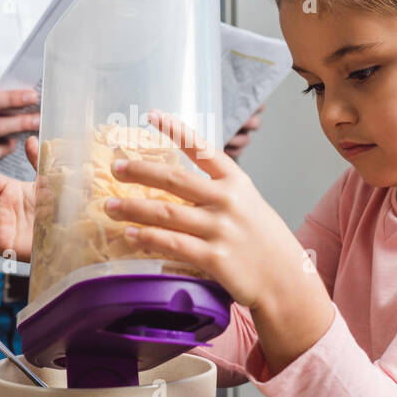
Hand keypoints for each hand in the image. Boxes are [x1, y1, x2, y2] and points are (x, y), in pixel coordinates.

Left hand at [107, 110, 333, 374]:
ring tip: (109, 206)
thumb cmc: (266, 243)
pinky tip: (131, 234)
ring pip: (165, 212)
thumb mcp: (250, 206)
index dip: (176, 130)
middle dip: (140, 171)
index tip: (152, 115)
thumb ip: (220, 193)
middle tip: (115, 167)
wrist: (287, 282)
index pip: (202, 148)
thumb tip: (181, 186)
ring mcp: (220, 229)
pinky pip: (171, 243)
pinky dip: (147, 238)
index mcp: (237, 182)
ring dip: (132, 208)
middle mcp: (227, 201)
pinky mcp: (214, 258)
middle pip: (174, 179)